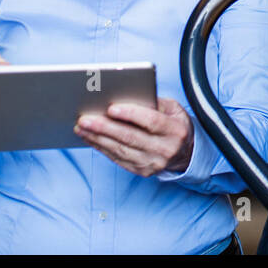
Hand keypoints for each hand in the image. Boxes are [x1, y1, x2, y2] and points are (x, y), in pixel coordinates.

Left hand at [75, 97, 194, 176]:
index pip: (151, 122)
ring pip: (120, 150)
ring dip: (98, 138)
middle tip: (85, 119)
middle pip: (131, 137)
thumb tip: (127, 96)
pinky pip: (118, 159)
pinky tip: (90, 138)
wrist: (186, 153)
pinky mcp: (142, 171)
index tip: (111, 108)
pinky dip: (102, 148)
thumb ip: (154, 102)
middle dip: (105, 127)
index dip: (131, 114)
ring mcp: (153, 163)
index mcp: (175, 130)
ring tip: (82, 127)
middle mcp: (165, 149)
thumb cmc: (175, 125)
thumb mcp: (174, 109)